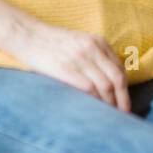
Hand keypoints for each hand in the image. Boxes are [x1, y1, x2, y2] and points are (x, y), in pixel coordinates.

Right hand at [14, 19, 131, 112]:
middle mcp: (92, 48)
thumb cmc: (52, 43)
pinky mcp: (65, 69)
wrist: (27, 35)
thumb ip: (95, 56)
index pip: (120, 70)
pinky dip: (95, 101)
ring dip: (110, 104)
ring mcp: (79, 58)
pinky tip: (94, 110)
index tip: (124, 102)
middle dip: (123, 100)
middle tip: (124, 115)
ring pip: (105, 86)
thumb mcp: (79, 42)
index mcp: (98, 41)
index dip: (125, 89)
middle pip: (117, 79)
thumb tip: (108, 83)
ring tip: (109, 117)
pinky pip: (89, 89)